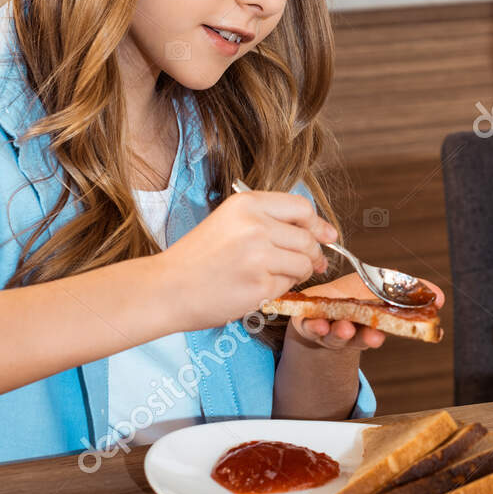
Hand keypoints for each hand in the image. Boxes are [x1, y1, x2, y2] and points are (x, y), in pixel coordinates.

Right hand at [159, 189, 334, 330]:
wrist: (166, 288)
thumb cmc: (196, 259)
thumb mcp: (229, 222)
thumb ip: (268, 220)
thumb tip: (318, 231)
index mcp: (247, 204)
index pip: (301, 208)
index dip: (318, 224)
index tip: (327, 235)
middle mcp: (255, 225)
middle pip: (307, 238)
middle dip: (313, 254)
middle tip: (311, 264)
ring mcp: (259, 256)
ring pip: (303, 263)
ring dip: (297, 273)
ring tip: (274, 276)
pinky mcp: (260, 285)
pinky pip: (288, 286)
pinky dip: (279, 289)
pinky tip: (258, 288)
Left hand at [286, 273, 445, 352]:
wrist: (319, 308)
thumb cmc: (355, 297)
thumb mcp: (383, 290)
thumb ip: (410, 293)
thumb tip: (439, 296)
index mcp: (365, 326)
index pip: (373, 334)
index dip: (376, 337)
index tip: (379, 337)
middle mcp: (346, 331)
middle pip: (354, 338)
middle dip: (362, 338)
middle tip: (369, 336)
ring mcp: (325, 328)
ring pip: (332, 334)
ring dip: (338, 332)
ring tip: (343, 328)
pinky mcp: (305, 323)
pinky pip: (307, 326)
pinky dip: (311, 325)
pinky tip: (315, 321)